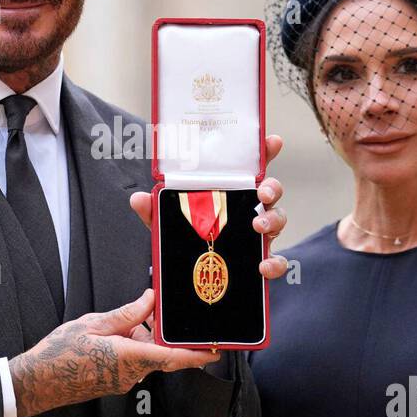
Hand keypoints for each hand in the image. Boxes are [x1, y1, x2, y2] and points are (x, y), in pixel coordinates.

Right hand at [8, 288, 217, 416]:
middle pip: (161, 352)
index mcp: (129, 357)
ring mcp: (123, 380)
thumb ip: (127, 313)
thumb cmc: (59, 353)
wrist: (37, 381)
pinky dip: (132, 346)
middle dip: (162, 334)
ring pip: (146, 355)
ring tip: (125, 320)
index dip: (197, 355)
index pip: (172, 358)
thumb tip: (150, 300)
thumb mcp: (93, 324)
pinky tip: (116, 333)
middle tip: (161, 314)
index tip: (216, 351)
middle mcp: (131, 374)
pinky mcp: (115, 382)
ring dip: (143, 338)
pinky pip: (134, 361)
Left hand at [129, 134, 289, 279]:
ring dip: (273, 220)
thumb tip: (138, 198)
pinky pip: (277, 259)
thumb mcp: (168, 221)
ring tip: (258, 227)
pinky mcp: (261, 257)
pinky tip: (263, 266)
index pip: (251, 166)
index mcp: (230, 191)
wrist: (191, 274)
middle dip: (272, 187)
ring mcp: (258, 232)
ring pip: (278, 218)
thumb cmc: (186, 236)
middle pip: (271, 189)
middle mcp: (249, 208)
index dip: (265, 152)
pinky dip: (275, 263)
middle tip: (261, 194)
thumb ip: (154, 209)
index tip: (273, 142)